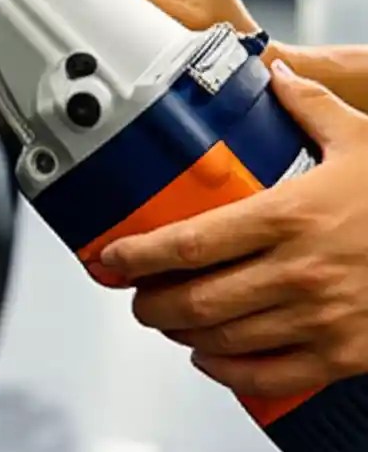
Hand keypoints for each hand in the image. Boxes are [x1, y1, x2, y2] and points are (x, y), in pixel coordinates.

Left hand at [97, 62, 367, 397]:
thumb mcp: (363, 140)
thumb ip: (310, 106)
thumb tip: (273, 75)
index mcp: (291, 215)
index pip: (190, 242)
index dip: (138, 255)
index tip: (110, 258)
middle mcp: (298, 271)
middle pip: (193, 299)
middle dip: (149, 301)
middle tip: (135, 293)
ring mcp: (320, 318)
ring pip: (221, 338)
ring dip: (180, 333)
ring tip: (166, 318)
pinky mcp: (343, 355)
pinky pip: (266, 375)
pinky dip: (225, 370)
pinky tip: (208, 356)